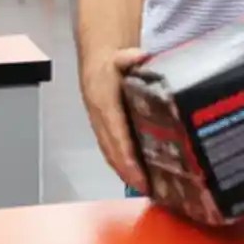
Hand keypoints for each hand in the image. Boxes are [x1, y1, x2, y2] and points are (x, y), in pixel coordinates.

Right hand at [81, 47, 151, 194]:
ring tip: (144, 188)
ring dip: (125, 172)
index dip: (126, 155)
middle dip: (128, 172)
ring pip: (110, 153)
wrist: (97, 62)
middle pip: (112, 150)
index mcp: (103, 102)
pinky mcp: (104, 130)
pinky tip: (137, 175)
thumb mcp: (120, 55)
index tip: (138, 172)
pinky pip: (111, 150)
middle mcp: (99, 119)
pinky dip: (122, 165)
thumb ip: (129, 56)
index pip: (115, 134)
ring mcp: (100, 126)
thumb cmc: (111, 62)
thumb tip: (141, 56)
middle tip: (146, 188)